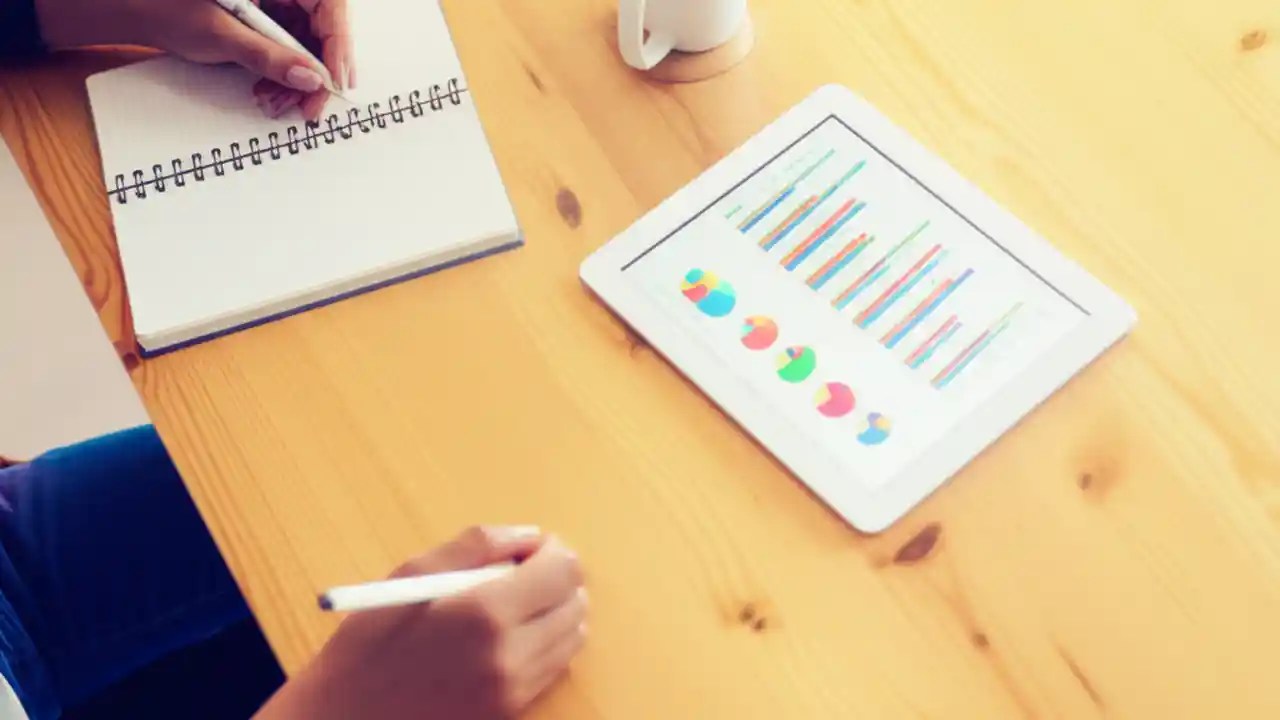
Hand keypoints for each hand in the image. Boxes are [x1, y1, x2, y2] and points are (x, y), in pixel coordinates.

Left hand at [35, 0, 350, 119]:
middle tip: (310, 106)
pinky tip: (268, 92)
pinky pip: (292, 53)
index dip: (338, 45)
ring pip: (309, 47)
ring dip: (298, 82)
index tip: (335, 80)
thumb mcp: (220, 34)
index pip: (329, 7)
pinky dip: (283, 77)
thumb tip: (309, 78)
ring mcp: (277, 6)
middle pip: (323, 30)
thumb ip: (268, 56)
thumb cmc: (167, 8)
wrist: (137, 12)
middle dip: (316, 72)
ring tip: (275, 102)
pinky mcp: (269, 24)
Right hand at [257, 526, 588, 719]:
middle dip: (558, 581)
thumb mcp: (412, 575)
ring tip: (516, 605)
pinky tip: (509, 637)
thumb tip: (528, 535)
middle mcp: (509, 655)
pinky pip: (553, 669)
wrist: (347, 718)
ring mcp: (513, 690)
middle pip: (575, 604)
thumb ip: (477, 545)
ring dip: (555, 613)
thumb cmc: (370, 643)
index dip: (553, 552)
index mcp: (484, 613)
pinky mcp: (511, 712)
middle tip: (524, 574)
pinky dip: (545, 645)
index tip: (533, 549)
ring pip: (571, 638)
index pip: (562, 572)